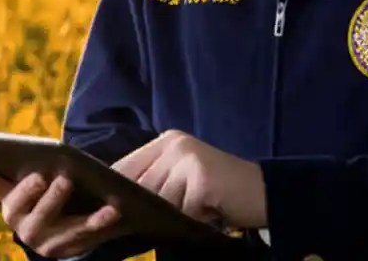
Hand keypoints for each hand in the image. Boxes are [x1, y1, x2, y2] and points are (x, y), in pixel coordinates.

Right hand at [0, 163, 129, 258]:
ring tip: (105, 203)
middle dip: (54, 200)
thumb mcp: (17, 188)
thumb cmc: (32, 196)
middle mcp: (28, 233)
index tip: (39, 175)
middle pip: (41, 218)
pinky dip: (100, 224)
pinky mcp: (71, 250)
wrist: (49, 226)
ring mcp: (51, 245)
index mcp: (12, 213)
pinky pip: (87, 238)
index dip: (26, 191)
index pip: (14, 203)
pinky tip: (113, 210)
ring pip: (69, 232)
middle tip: (67, 180)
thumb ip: (0, 178)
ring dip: (88, 219)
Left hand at [111, 129, 266, 229]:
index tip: (103, 214)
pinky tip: (204, 216)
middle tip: (142, 225)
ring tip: (189, 216)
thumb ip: (153, 185)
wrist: (265, 193)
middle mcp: (174, 144)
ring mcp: (188, 158)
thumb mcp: (182, 182)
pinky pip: (183, 211)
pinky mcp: (202, 177)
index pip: (125, 166)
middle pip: (139, 186)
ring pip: (159, 201)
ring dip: (169, 218)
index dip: (112, 191)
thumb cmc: (219, 194)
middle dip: (136, 210)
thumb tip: (113, 209)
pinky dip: (190, 221)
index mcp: (166, 142)